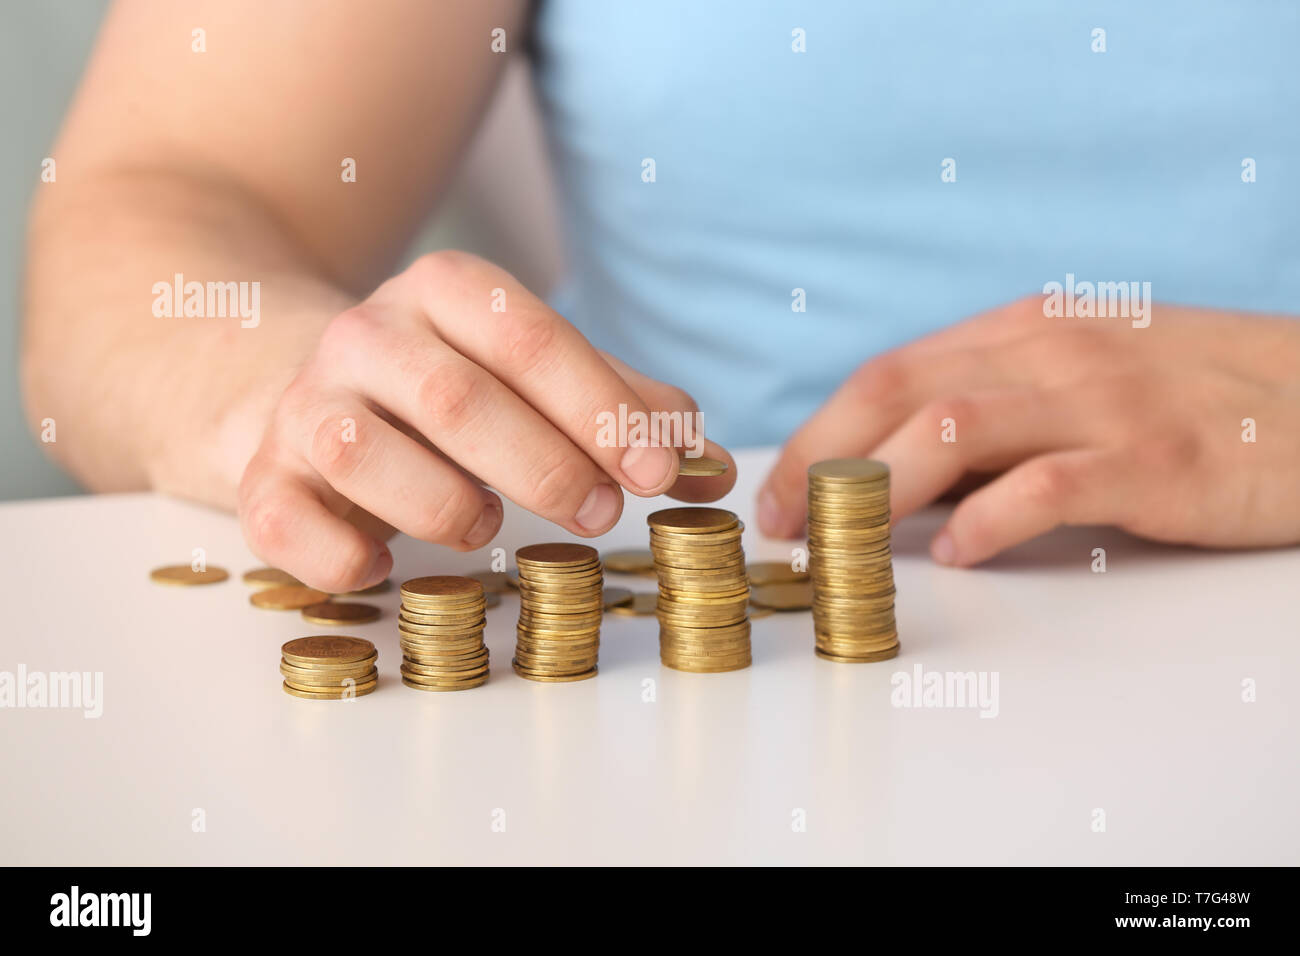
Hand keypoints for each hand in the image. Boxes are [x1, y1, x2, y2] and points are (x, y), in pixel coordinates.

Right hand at [239, 251, 733, 591]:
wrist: (302, 385)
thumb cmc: (450, 388)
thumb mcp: (536, 375)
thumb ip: (624, 411)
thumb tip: (715, 470)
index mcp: (445, 292)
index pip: (529, 338)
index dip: (598, 407)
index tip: (657, 471)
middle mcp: (367, 335)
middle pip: (456, 397)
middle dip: (541, 464)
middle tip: (598, 513)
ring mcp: (306, 405)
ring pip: (366, 454)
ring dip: (443, 506)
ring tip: (486, 530)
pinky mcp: (262, 474)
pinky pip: (286, 520)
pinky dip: (340, 554)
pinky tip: (385, 566)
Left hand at [759, 297, 1299, 564]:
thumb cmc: (1195, 394)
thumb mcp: (1082, 378)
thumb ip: (995, 415)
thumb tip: (900, 479)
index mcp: (1024, 330)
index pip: (888, 375)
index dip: (819, 434)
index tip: (780, 493)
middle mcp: (1050, 352)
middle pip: (897, 396)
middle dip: (822, 463)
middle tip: (785, 526)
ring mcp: (1102, 401)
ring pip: (952, 432)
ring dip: (880, 492)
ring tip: (849, 543)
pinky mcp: (1153, 459)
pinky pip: (1045, 487)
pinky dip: (986, 523)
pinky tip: (960, 554)